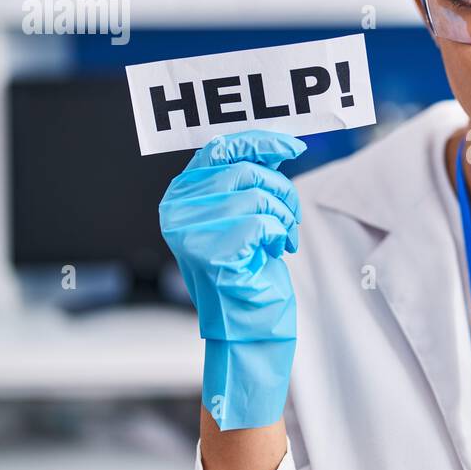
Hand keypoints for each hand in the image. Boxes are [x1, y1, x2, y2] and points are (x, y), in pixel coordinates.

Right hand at [160, 130, 306, 430]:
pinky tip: (275, 251)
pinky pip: (261, 221)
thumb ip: (252, 179)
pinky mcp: (209, 252)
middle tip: (290, 218)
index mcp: (180, 197)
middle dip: (281, 191)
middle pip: (245, 170)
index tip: (294, 146)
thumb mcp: (248, 214)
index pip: (219, 148)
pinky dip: (278, 234)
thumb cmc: (249, 272)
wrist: (250, 327)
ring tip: (281, 239)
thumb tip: (279, 144)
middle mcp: (176, 211)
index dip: (260, 142)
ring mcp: (189, 233)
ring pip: (256, 194)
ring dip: (283, 215)